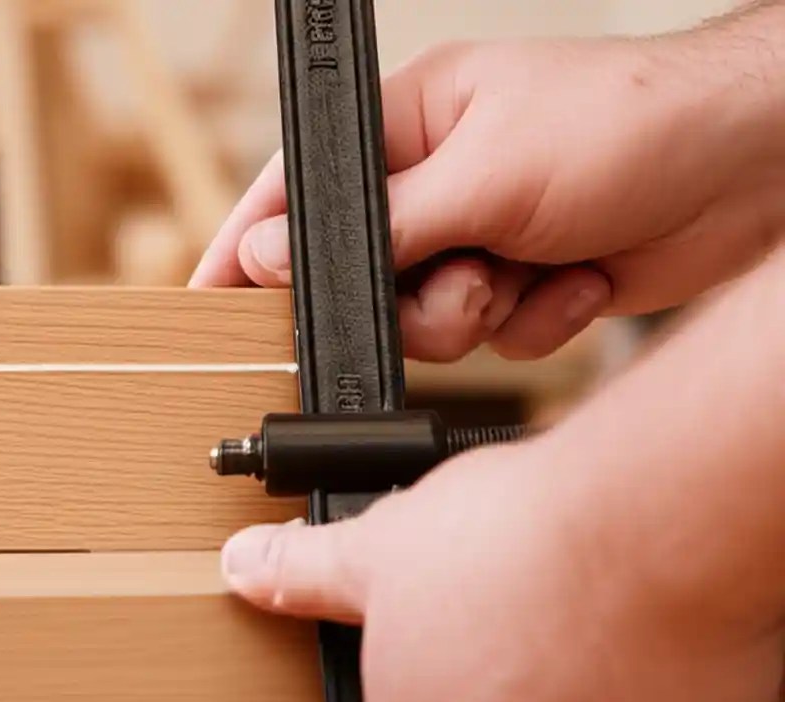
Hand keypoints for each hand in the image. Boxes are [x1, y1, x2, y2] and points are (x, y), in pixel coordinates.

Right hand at [191, 30, 784, 360]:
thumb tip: (268, 255)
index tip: (211, 297)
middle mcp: (439, 184)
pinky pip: (494, 336)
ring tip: (528, 270)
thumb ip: (375, 227)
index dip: (251, 243)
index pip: (301, 189)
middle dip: (414, 296)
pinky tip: (578, 275)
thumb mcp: (485, 172)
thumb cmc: (628, 124)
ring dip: (479, 311)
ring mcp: (484, 236)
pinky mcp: (530, 282)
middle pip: (363, 277)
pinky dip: (538, 319)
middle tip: (459, 279)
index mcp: (411, 125)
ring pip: (427, 321)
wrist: (750, 168)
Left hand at [221, 444, 784, 701]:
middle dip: (486, 677)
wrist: (646, 524)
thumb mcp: (377, 548)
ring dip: (554, 680)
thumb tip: (248, 564)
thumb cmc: (518, 543)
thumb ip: (305, 572)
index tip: (442, 650)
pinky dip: (624, 677)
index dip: (409, 679)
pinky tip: (619, 630)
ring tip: (560, 616)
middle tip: (503, 623)